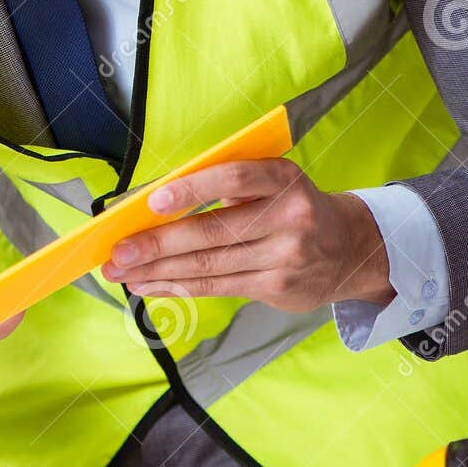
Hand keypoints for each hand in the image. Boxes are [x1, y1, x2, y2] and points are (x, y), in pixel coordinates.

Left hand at [101, 158, 393, 311]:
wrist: (350, 248)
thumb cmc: (288, 207)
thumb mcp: (270, 184)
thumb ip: (223, 189)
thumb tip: (150, 206)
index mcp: (283, 179)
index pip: (235, 179)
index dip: (193, 190)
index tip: (152, 201)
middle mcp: (290, 216)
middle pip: (212, 232)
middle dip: (157, 244)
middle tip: (117, 253)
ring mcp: (286, 256)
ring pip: (209, 265)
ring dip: (157, 271)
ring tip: (121, 273)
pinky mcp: (277, 287)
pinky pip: (217, 287)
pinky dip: (177, 286)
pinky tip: (148, 285)